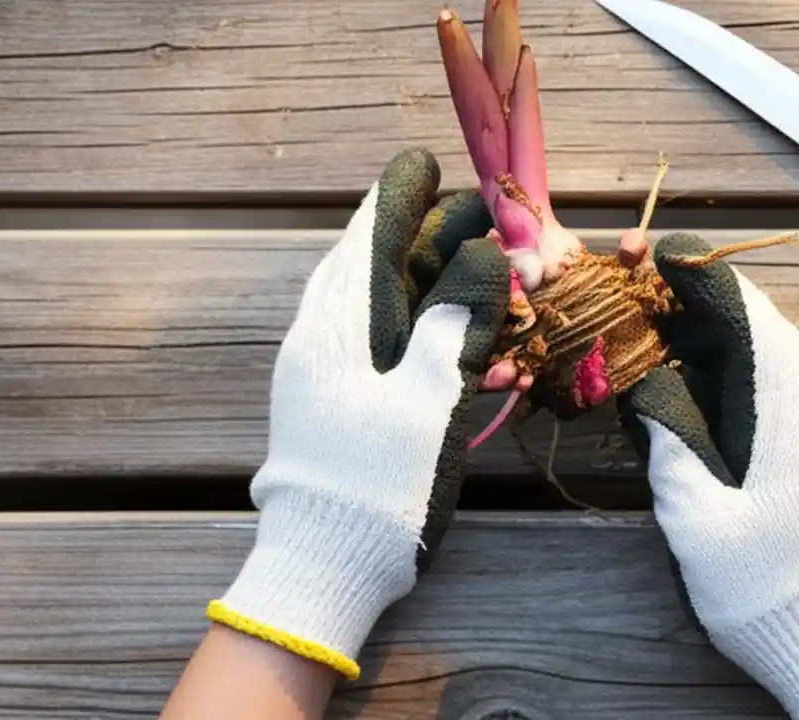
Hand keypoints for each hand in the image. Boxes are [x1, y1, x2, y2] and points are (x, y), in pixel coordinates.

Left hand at [207, 149, 507, 679]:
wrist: (322, 564)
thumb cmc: (379, 482)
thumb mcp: (428, 399)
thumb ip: (455, 322)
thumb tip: (482, 253)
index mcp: (340, 325)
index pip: (370, 235)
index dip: (402, 196)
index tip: (428, 163)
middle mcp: (319, 336)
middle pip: (369, 261)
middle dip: (420, 234)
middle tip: (472, 218)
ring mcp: (315, 369)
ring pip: (365, 298)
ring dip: (412, 274)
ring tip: (458, 261)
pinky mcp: (322, 399)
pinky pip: (362, 333)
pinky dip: (401, 315)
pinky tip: (427, 324)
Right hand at [620, 234, 798, 719]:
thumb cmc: (764, 589)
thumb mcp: (698, 519)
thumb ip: (671, 442)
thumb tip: (646, 383)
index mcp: (795, 416)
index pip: (753, 318)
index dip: (703, 277)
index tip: (656, 252)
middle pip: (760, 325)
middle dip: (699, 296)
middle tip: (635, 282)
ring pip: (765, 352)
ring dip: (711, 328)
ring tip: (648, 317)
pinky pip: (769, 384)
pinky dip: (724, 365)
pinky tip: (681, 372)